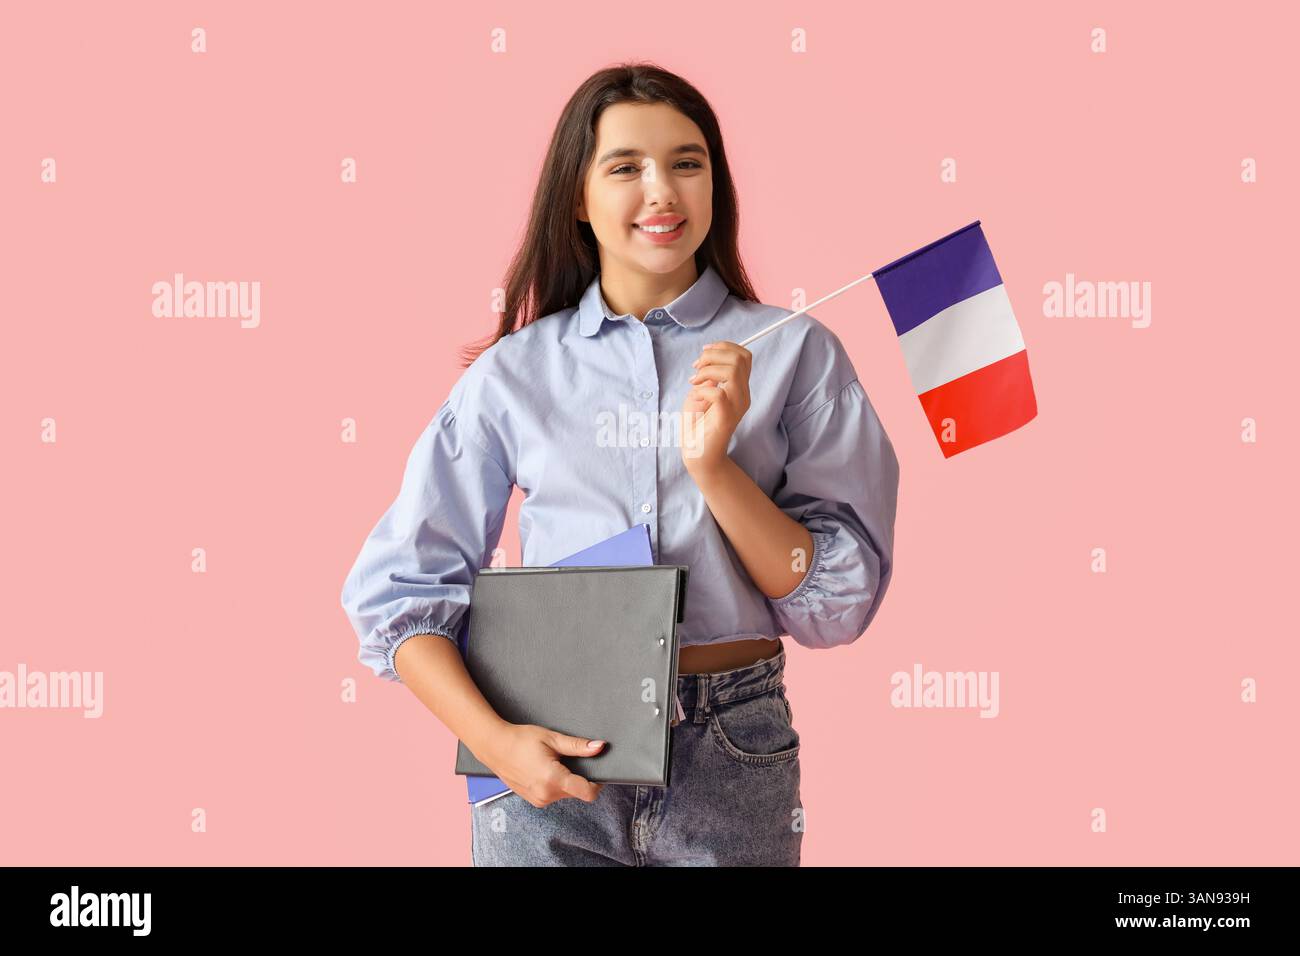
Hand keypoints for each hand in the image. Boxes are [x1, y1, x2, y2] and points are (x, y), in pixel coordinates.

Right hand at [478, 723, 605, 807]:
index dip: (597, 783)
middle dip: (578, 777)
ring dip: (565, 781)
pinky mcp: (533, 800)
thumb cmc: (520, 740)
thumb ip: (578, 746)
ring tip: (552, 762)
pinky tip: (543, 770)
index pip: (588, 793)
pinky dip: (554, 784)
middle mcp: (546, 795)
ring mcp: (539, 800)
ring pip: (565, 793)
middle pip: (576, 792)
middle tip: (567, 758)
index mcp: (553, 779)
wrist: (494, 746)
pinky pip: (553, 795)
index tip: (596, 771)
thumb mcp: (552, 739)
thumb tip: (599, 747)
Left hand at [681, 340, 750, 471]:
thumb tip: (708, 360)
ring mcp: (736, 406)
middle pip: (740, 358)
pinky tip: (696, 396)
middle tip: (697, 367)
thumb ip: (708, 377)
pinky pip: (718, 393)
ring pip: (732, 372)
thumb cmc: (697, 425)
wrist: (697, 454)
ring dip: (708, 370)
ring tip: (695, 380)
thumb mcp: (700, 393)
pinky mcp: (726, 417)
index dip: (724, 346)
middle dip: (714, 354)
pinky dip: (703, 389)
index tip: (704, 352)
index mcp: (739, 388)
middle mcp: (743, 395)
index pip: (744, 356)